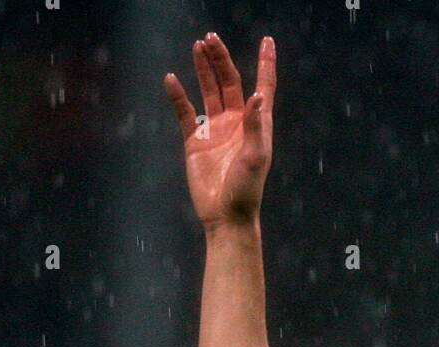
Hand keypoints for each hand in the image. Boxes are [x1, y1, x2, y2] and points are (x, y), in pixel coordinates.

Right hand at [164, 33, 275, 227]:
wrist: (225, 217)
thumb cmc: (246, 191)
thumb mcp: (255, 157)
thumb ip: (255, 125)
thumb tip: (257, 96)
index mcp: (256, 125)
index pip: (263, 87)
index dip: (265, 64)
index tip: (267, 41)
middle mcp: (236, 123)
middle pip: (229, 81)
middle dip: (221, 59)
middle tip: (211, 38)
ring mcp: (215, 130)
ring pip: (209, 90)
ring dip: (204, 68)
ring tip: (198, 46)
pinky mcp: (195, 140)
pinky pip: (185, 112)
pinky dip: (178, 95)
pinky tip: (171, 79)